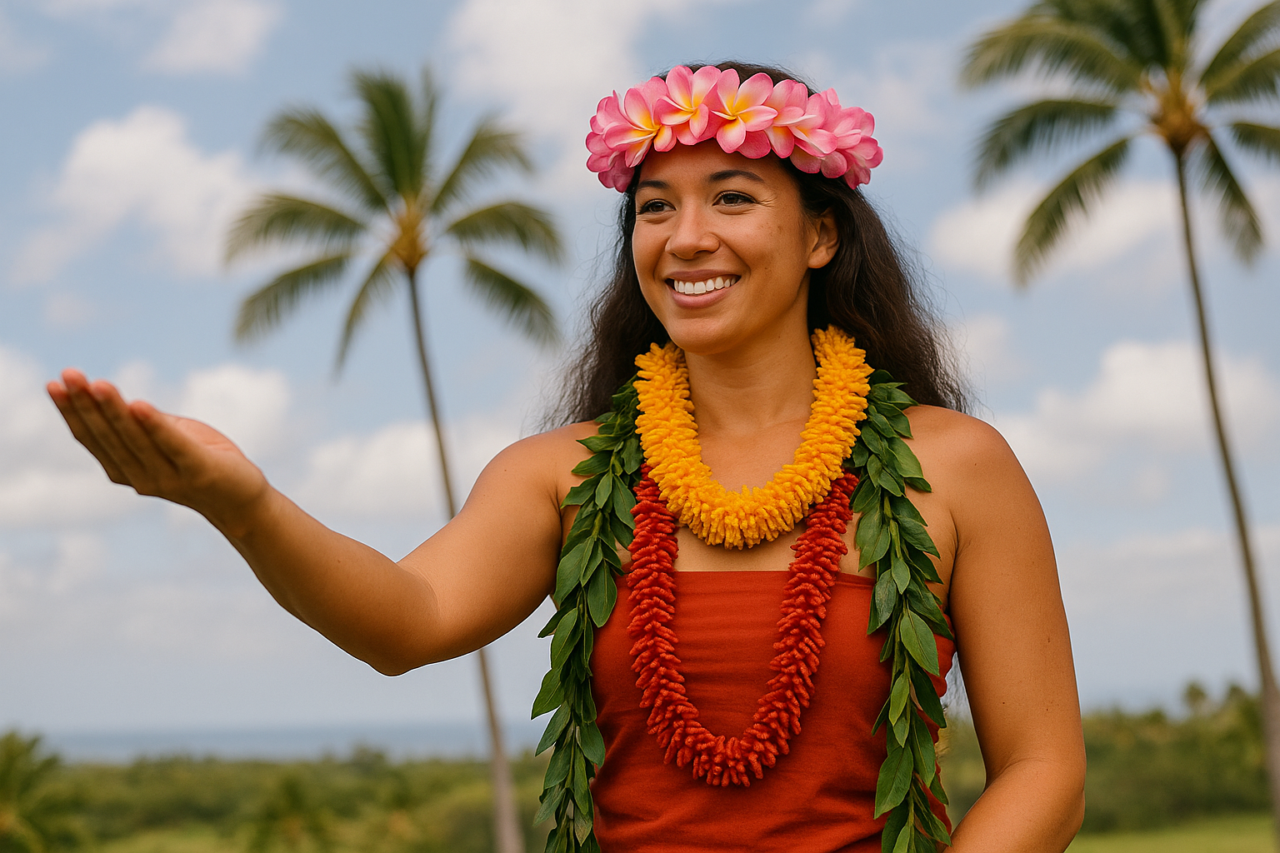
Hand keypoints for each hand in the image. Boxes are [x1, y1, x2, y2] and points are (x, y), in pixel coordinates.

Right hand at [47, 369, 270, 535]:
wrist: (244, 501)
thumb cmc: (204, 462)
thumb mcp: (170, 436)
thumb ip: (144, 423)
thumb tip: (116, 401)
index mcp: (127, 470)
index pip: (93, 439)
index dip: (73, 412)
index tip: (55, 384)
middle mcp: (141, 478)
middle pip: (108, 437)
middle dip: (86, 405)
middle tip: (67, 375)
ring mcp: (169, 478)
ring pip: (135, 440)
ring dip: (114, 411)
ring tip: (97, 384)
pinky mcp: (199, 471)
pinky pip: (173, 445)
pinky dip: (155, 426)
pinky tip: (138, 404)